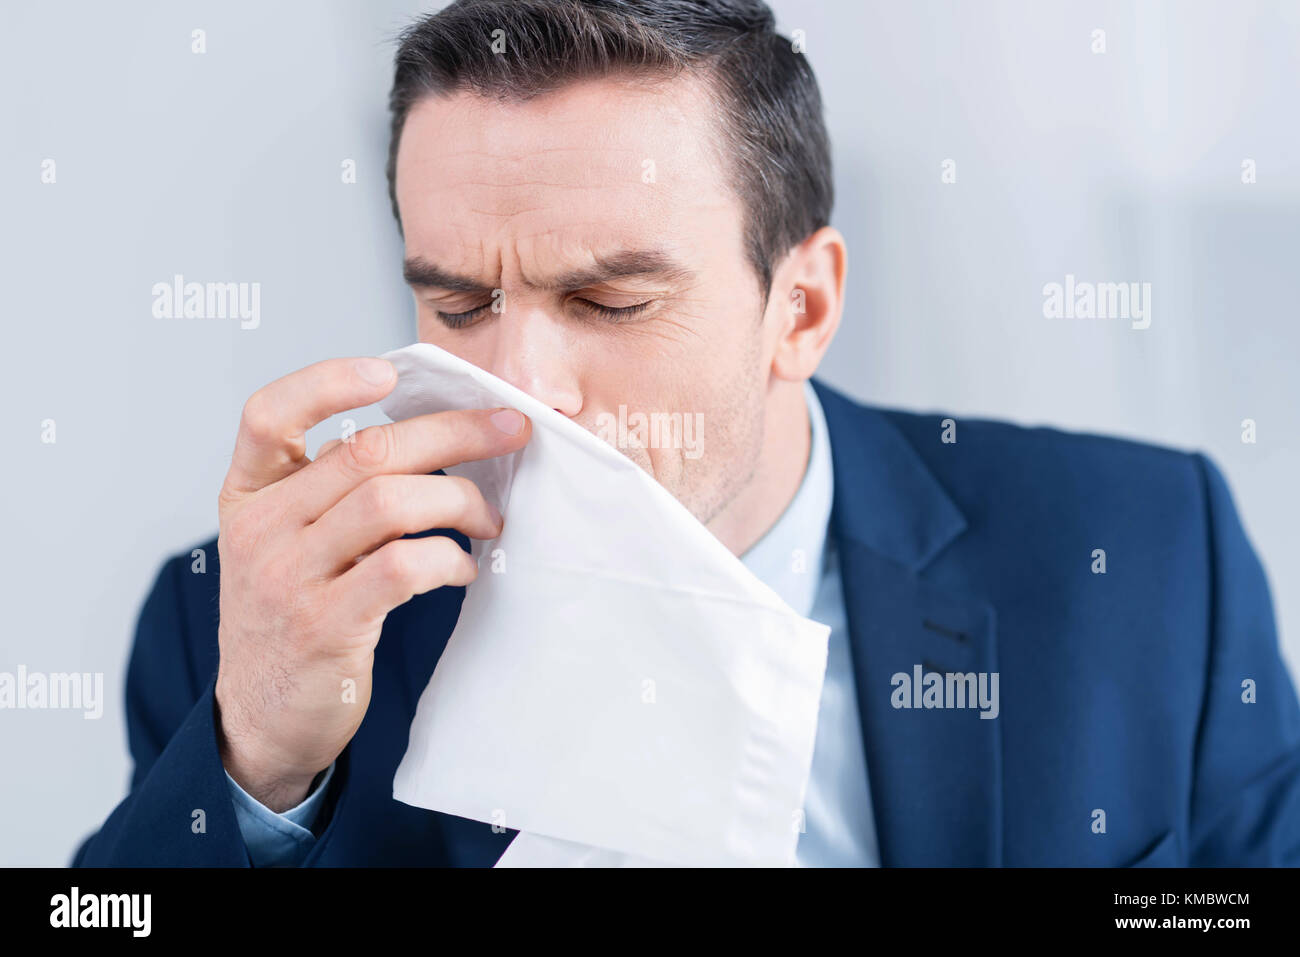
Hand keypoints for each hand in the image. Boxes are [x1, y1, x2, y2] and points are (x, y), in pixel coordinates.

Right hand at [213, 356, 529, 810]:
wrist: (262, 717)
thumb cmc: (294, 613)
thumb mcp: (287, 542)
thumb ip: (333, 491)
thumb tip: (440, 436)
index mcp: (248, 494)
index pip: (267, 414)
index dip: (327, 382)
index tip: (390, 372)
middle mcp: (259, 529)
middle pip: (364, 452)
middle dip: (454, 433)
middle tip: (511, 430)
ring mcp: (286, 578)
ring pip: (389, 503)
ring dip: (460, 501)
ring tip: (490, 519)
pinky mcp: (323, 625)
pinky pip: (401, 567)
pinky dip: (448, 558)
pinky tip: (462, 569)